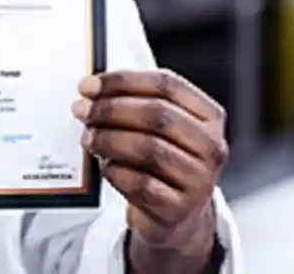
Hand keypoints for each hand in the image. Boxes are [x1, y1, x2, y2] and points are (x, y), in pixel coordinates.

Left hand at [73, 69, 228, 257]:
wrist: (175, 213)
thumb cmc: (161, 161)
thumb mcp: (156, 128)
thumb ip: (130, 102)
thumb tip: (91, 89)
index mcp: (209, 116)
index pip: (166, 84)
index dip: (122, 81)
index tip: (88, 85)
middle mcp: (211, 146)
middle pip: (158, 114)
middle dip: (110, 109)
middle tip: (82, 111)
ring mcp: (199, 180)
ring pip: (149, 149)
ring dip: (108, 139)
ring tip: (88, 138)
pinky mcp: (179, 208)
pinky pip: (141, 183)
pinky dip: (116, 171)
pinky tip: (106, 167)